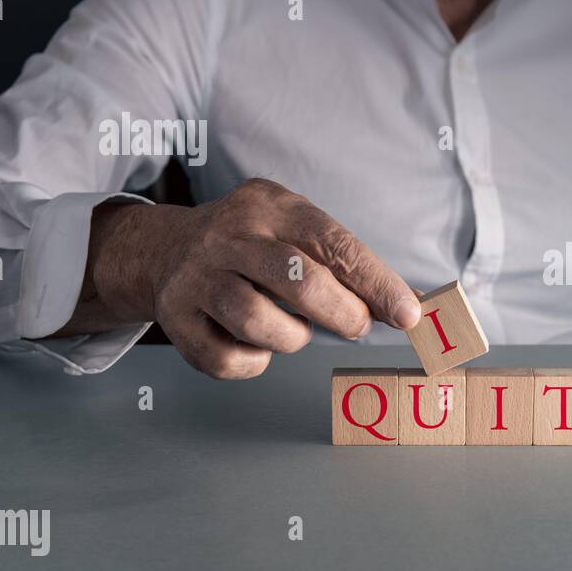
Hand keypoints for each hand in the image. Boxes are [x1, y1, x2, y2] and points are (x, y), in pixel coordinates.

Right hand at [70, 178, 419, 378]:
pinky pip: (225, 358)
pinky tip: (259, 345)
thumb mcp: (295, 227)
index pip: (333, 244)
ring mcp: (196, 276)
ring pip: (256, 320)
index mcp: (270, 208)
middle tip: (357, 326)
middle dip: (342, 313)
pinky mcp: (175, 317)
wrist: (164, 247)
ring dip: (292, 338)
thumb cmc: (252, 244)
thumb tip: (408, 306)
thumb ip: (346, 262)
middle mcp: (229, 237)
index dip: (376, 283)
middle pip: (298, 280)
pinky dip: (253, 362)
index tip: (408, 314)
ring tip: (297, 331)